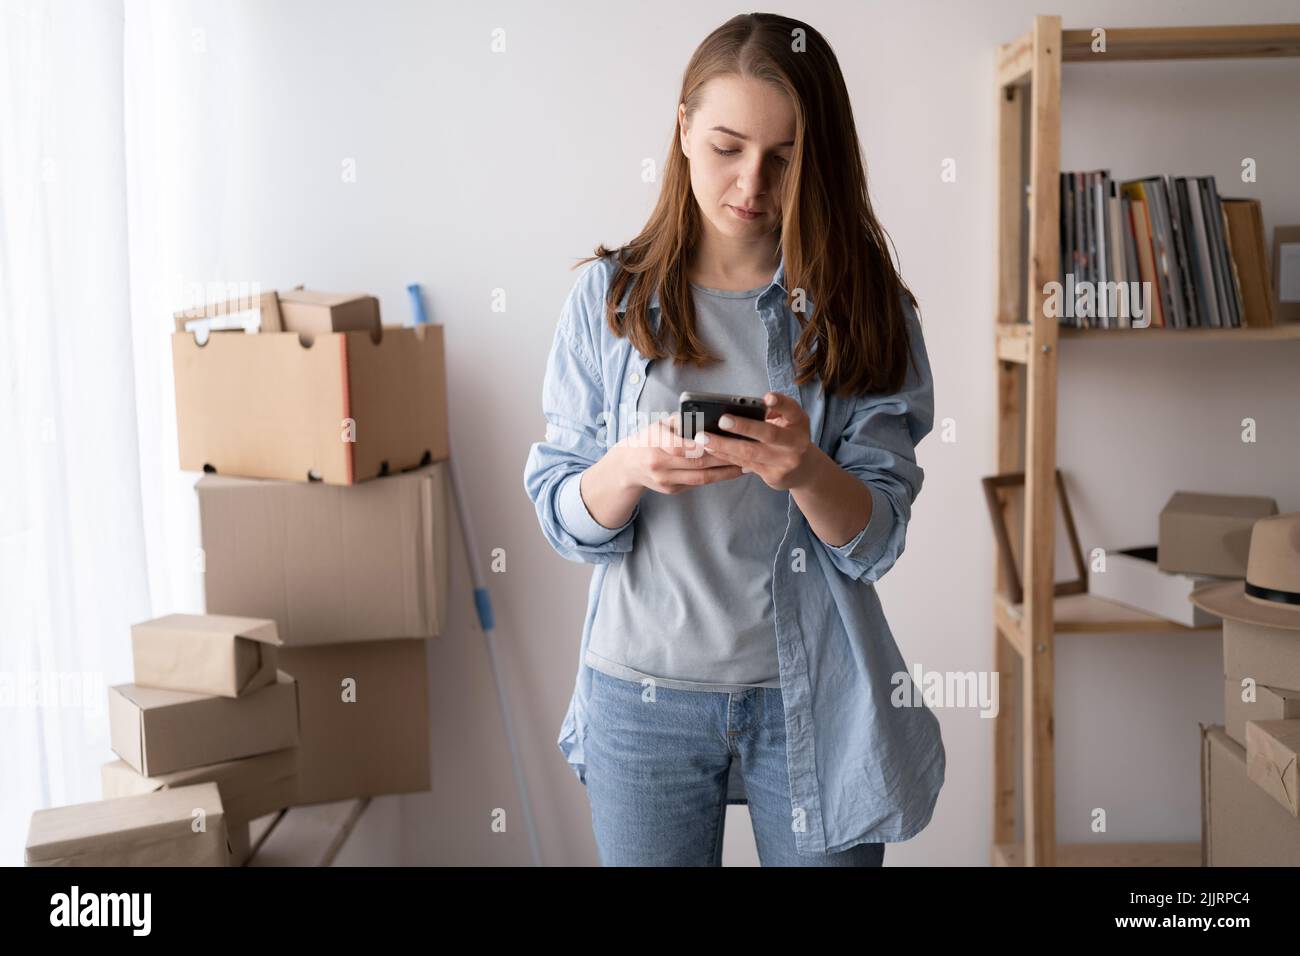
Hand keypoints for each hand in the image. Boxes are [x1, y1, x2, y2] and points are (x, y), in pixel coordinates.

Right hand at [613, 411, 744, 494]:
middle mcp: (659, 465)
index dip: (701, 446)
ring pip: (701, 478)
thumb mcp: (659, 424)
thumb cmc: (648, 438)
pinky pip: (698, 483)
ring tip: (746, 465)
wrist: (628, 465)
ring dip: (726, 472)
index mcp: (654, 443)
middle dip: (723, 458)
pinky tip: (731, 471)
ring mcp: (665, 481)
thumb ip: (681, 420)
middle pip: (696, 464)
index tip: (721, 440)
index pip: (679, 446)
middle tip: (745, 452)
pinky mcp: (671, 490)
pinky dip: (716, 477)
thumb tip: (710, 418)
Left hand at [692, 391, 820, 491]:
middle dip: (744, 427)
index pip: (791, 409)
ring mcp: (785, 462)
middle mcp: (796, 442)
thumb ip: (775, 411)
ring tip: (704, 438)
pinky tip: (711, 448)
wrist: (805, 471)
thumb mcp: (790, 421)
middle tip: (722, 420)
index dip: (780, 403)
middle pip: (769, 434)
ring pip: (751, 452)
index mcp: (799, 422)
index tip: (766, 398)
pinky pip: (745, 463)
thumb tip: (745, 406)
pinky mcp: (773, 476)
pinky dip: (726, 455)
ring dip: (724, 444)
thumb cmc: (789, 438)